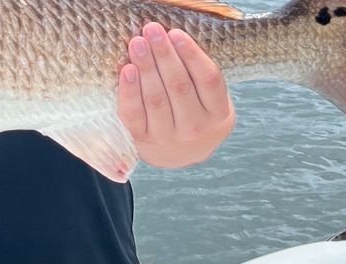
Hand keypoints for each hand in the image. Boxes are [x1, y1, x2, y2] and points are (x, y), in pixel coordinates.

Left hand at [118, 24, 234, 168]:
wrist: (181, 152)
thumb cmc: (195, 111)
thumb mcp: (210, 98)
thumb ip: (197, 74)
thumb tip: (171, 39)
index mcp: (218, 114)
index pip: (208, 80)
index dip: (192, 55)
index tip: (176, 34)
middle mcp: (195, 128)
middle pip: (179, 86)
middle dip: (164, 55)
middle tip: (152, 31)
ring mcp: (168, 137)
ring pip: (156, 99)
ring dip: (145, 67)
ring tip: (138, 43)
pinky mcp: (143, 141)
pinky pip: (133, 114)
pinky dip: (129, 91)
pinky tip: (127, 70)